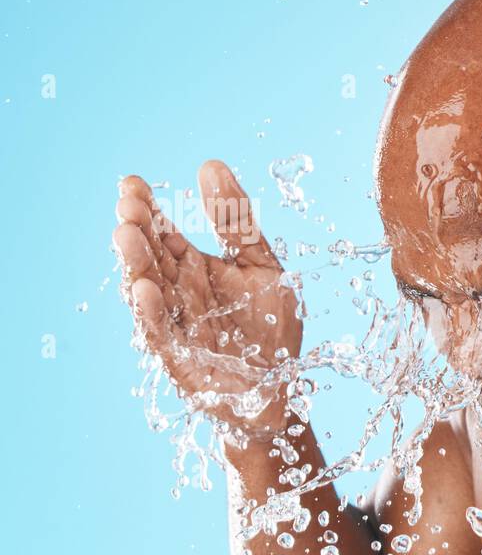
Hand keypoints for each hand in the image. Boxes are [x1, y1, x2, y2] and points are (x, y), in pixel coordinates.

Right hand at [112, 160, 303, 441]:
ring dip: (135, 264)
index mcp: (196, 270)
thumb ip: (237, 222)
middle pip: (151, 258)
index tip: (132, 181)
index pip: (164, 234)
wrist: (282, 390)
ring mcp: (177, 327)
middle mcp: (180, 296)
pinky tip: (145, 289)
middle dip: (138, 229)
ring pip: (147, 292)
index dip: (148, 209)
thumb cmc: (271, 330)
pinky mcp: (181, 360)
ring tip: (126, 234)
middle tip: (128, 202)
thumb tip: (210, 165)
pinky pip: (160, 335)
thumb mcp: (262, 266)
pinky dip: (151, 314)